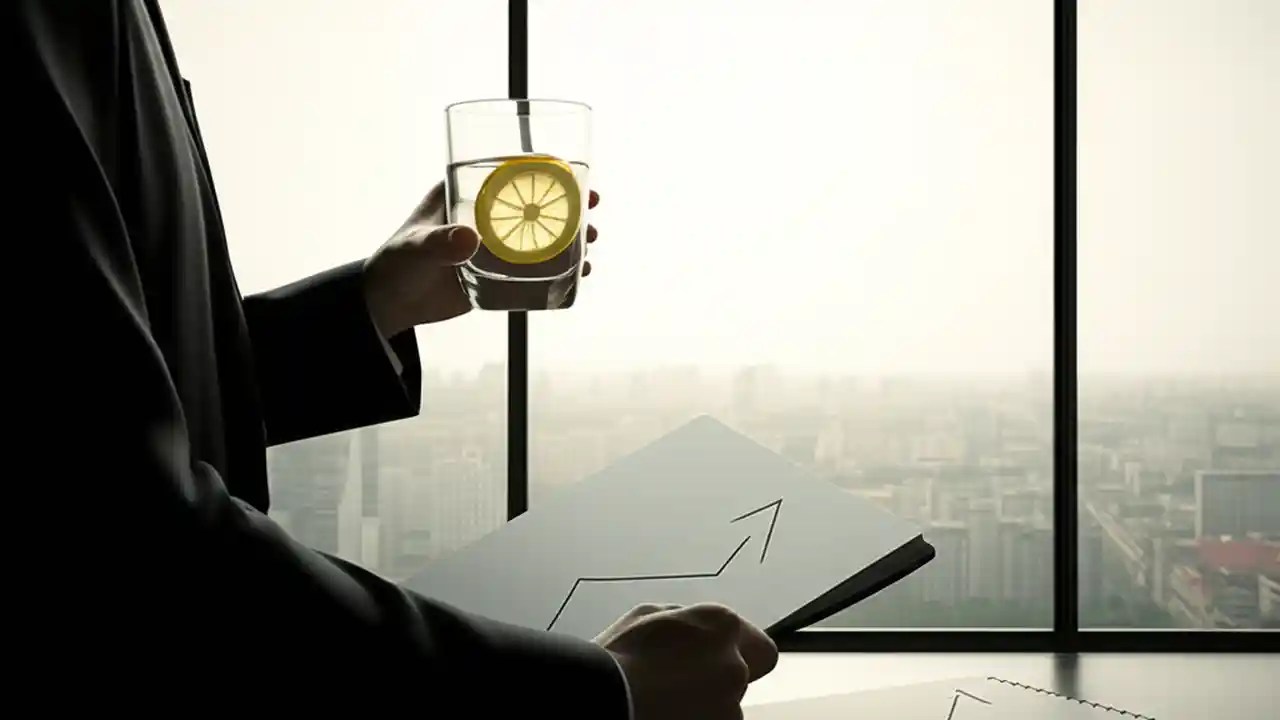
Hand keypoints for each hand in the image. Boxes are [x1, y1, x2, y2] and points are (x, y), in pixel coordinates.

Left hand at [362, 181, 601, 336]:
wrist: (390, 304)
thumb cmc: (396, 265)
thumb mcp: (416, 249)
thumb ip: (438, 243)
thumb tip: (468, 239)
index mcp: (463, 192)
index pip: (508, 171)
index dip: (543, 168)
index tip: (572, 170)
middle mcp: (484, 214)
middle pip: (535, 201)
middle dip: (568, 202)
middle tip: (593, 205)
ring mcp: (493, 245)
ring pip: (540, 235)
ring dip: (570, 236)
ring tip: (592, 241)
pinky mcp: (498, 274)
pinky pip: (535, 269)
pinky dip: (559, 270)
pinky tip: (580, 274)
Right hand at [595, 603, 778, 719]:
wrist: (603, 701)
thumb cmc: (617, 658)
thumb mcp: (647, 614)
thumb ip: (686, 618)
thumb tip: (694, 626)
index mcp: (721, 626)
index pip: (761, 648)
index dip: (743, 655)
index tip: (722, 660)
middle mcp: (734, 665)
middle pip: (743, 678)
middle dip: (722, 679)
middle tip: (687, 682)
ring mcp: (728, 706)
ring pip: (727, 707)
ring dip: (706, 703)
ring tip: (666, 699)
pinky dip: (696, 718)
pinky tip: (667, 711)